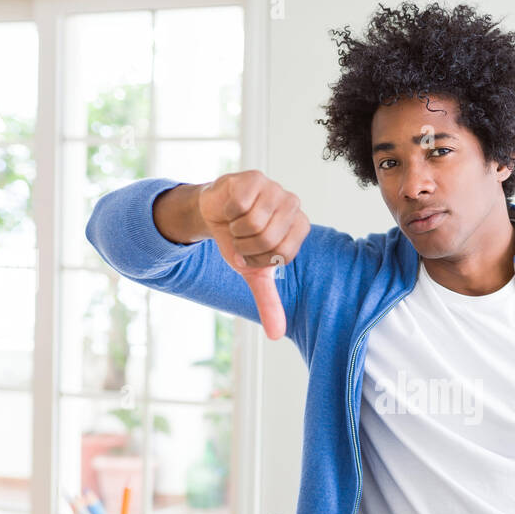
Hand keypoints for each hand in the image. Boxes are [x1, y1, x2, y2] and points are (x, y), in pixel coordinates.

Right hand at [198, 171, 309, 340]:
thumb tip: (276, 336)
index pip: (281, 255)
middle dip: (244, 245)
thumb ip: (269, 302)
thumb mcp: (253, 274)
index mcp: (300, 228)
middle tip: (240, 236)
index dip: (258, 259)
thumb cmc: (239, 241)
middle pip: (267, 238)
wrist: (214, 213)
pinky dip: (227, 212)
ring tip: (235, 222)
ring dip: (235, 229)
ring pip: (253, 222)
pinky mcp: (254, 177)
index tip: (251, 252)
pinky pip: (239, 205)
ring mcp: (275, 188)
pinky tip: (229, 207)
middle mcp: (293, 205)